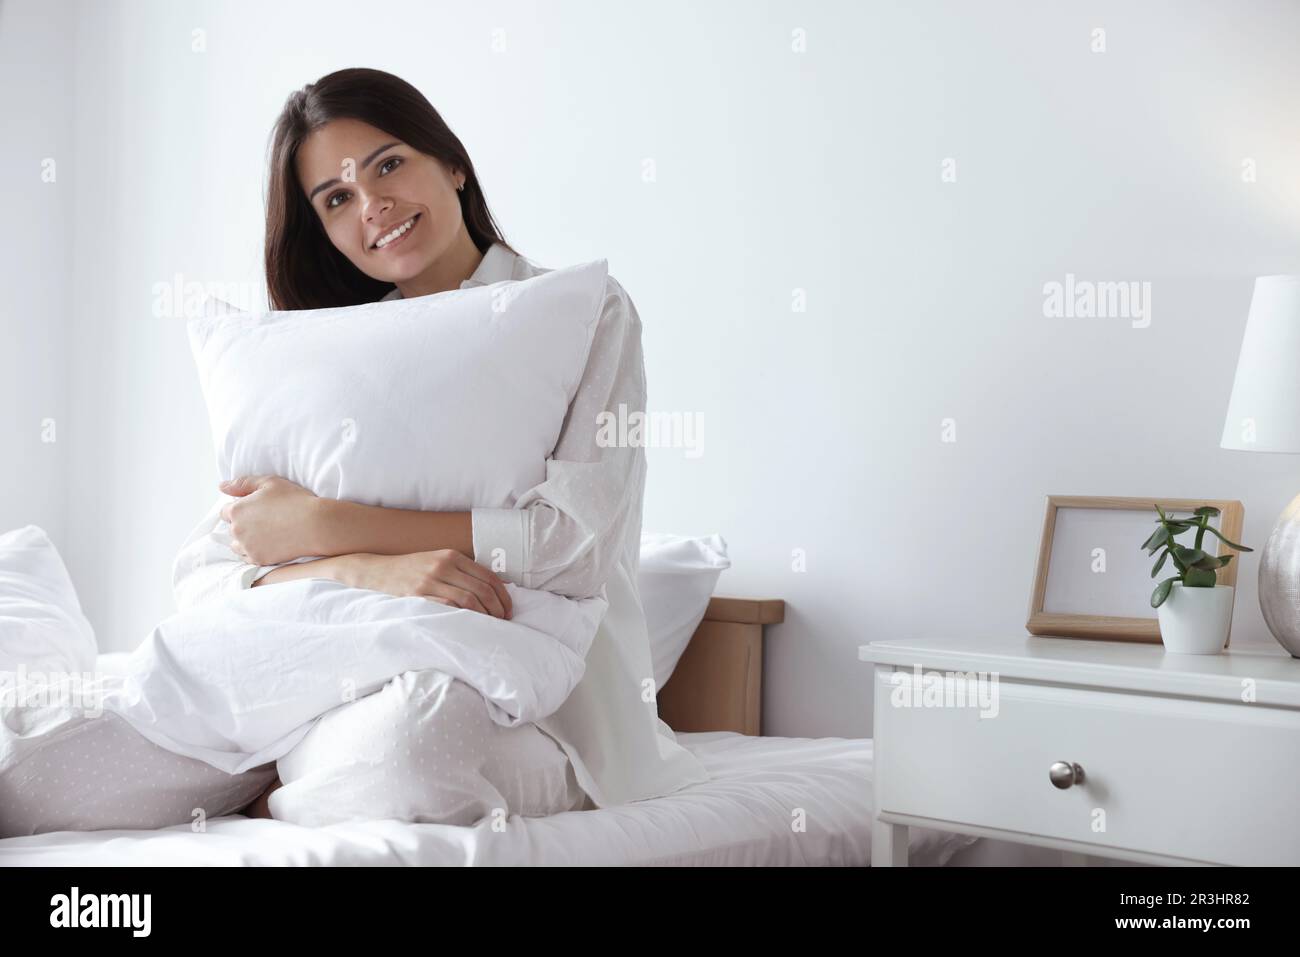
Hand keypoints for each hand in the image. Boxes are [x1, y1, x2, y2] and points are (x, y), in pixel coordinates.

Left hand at [219, 475, 322, 565]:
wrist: (315, 525)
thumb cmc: (294, 500)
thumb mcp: (269, 482)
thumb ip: (242, 483)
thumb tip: (222, 487)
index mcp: (237, 510)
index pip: (226, 511)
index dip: (241, 508)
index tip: (257, 509)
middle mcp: (237, 530)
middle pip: (232, 529)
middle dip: (244, 524)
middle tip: (266, 520)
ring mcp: (247, 547)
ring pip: (237, 545)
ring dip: (246, 540)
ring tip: (267, 534)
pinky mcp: (259, 559)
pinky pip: (249, 557)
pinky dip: (255, 551)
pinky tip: (270, 544)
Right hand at [345, 551, 512, 618]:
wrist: (378, 571)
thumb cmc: (413, 569)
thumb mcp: (438, 561)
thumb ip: (461, 571)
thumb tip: (492, 590)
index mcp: (452, 556)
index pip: (488, 576)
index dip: (503, 595)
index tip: (508, 609)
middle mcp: (444, 565)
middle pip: (482, 590)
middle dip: (498, 608)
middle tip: (503, 620)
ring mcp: (430, 580)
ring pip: (469, 600)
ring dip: (485, 615)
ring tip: (490, 625)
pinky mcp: (418, 595)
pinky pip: (448, 606)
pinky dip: (464, 616)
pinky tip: (470, 625)